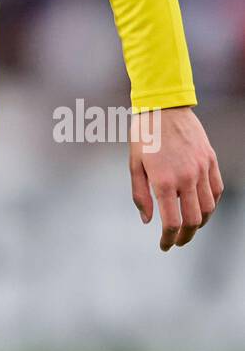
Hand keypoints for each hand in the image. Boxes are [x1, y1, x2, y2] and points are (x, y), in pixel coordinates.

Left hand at [129, 106, 222, 250]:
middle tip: (176, 242)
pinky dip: (211, 204)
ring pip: (209, 208)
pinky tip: (201, 207)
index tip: (164, 246)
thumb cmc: (143, 134)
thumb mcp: (134, 164)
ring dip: (200, 223)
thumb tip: (147, 220)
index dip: (168, 239)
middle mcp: (186, 178)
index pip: (172, 223)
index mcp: (164, 180)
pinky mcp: (210, 160)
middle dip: (185, 237)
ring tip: (189, 227)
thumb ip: (140, 194)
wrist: (163, 105)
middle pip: (193, 221)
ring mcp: (201, 169)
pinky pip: (216, 190)